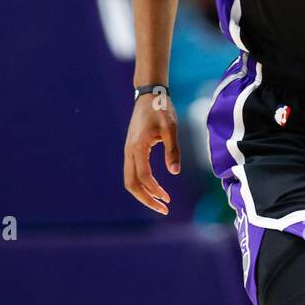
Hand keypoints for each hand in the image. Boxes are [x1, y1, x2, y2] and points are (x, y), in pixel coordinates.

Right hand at [123, 91, 180, 214]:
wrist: (149, 95)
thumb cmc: (162, 110)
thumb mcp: (171, 128)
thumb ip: (173, 150)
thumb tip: (175, 172)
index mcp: (138, 147)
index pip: (143, 176)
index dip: (155, 191)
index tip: (168, 200)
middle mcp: (130, 151)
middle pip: (131, 184)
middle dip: (146, 199)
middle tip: (163, 209)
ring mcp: (129, 151)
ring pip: (130, 180)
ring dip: (144, 193)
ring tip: (161, 201)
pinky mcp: (132, 149)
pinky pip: (133, 172)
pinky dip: (142, 184)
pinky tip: (156, 188)